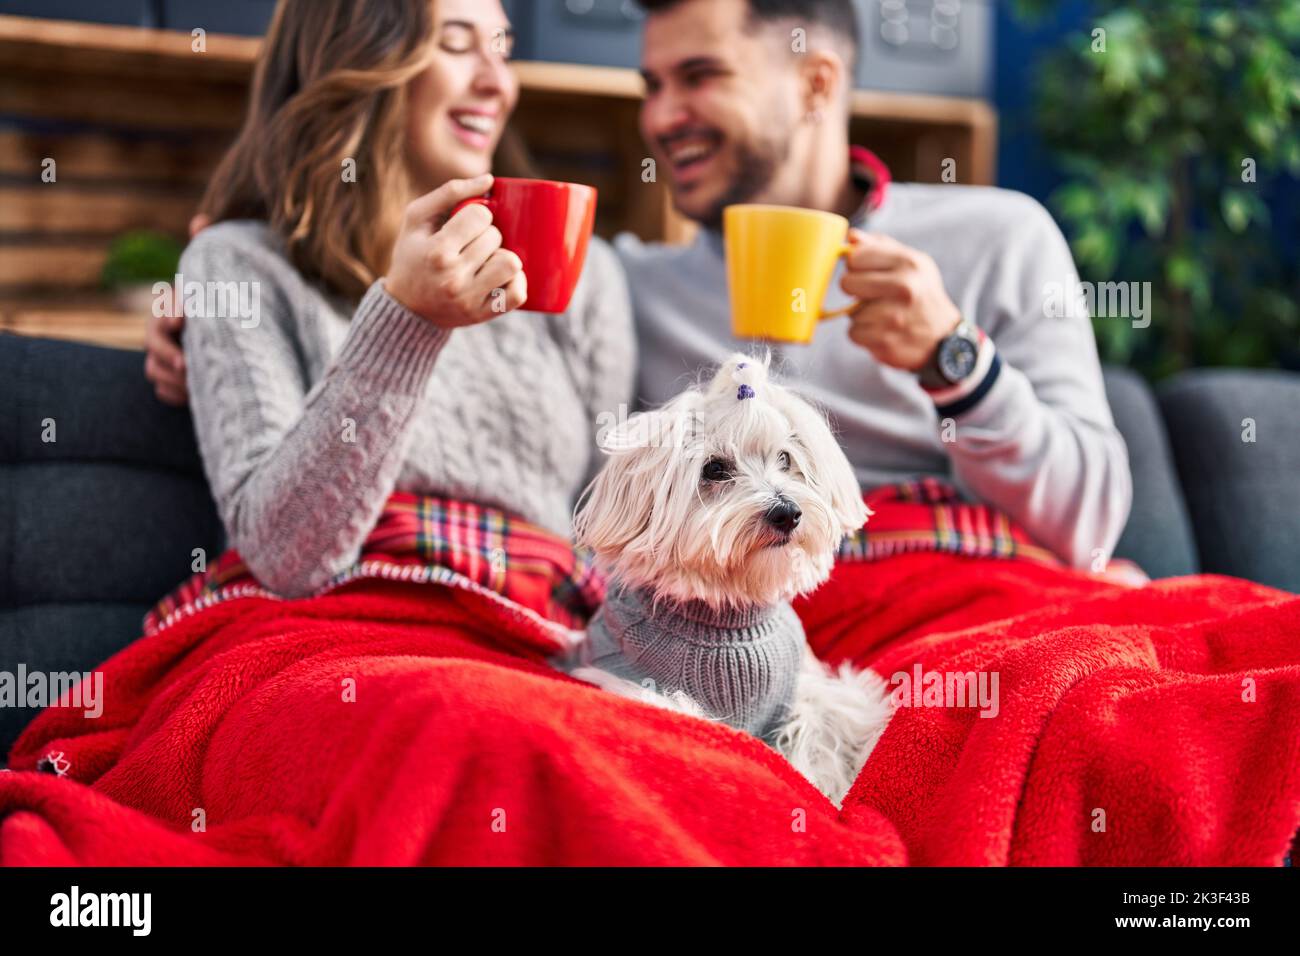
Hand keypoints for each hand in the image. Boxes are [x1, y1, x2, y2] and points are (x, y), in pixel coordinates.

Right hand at [143, 214, 208, 405]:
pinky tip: (195, 398)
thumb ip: (208, 248)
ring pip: (155, 373)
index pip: (161, 314)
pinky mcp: (173, 382)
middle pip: (153, 349)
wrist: (230, 336)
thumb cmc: (221, 300)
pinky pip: (165, 393)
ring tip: (197, 385)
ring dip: (174, 381)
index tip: (184, 320)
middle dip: (169, 358)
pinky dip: (177, 396)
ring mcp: (165, 359)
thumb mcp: (218, 278)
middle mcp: (162, 335)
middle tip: (189, 366)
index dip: (169, 318)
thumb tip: (199, 220)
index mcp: (171, 310)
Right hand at [384, 174, 526, 327]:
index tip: (466, 224)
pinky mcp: (483, 314)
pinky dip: (516, 282)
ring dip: (503, 257)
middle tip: (473, 243)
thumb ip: (450, 193)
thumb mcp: (417, 219)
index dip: (478, 215)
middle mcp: (453, 278)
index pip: (481, 217)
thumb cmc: (412, 255)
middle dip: (488, 235)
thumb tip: (490, 179)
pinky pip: (518, 293)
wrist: (407, 308)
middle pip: (496, 237)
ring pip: (511, 264)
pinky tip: (500, 277)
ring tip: (487, 259)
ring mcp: (470, 300)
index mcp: (437, 252)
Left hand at [840, 230, 961, 371]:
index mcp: (909, 263)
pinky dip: (863, 334)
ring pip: (849, 311)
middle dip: (854, 289)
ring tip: (883, 314)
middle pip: (847, 283)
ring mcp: (895, 316)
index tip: (864, 271)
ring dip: (861, 315)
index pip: (856, 256)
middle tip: (871, 294)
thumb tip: (850, 236)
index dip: (855, 265)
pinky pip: (854, 333)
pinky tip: (882, 330)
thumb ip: (879, 247)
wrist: (943, 337)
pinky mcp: (885, 341)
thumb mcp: (910, 263)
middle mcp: (904, 287)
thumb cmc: (920, 293)